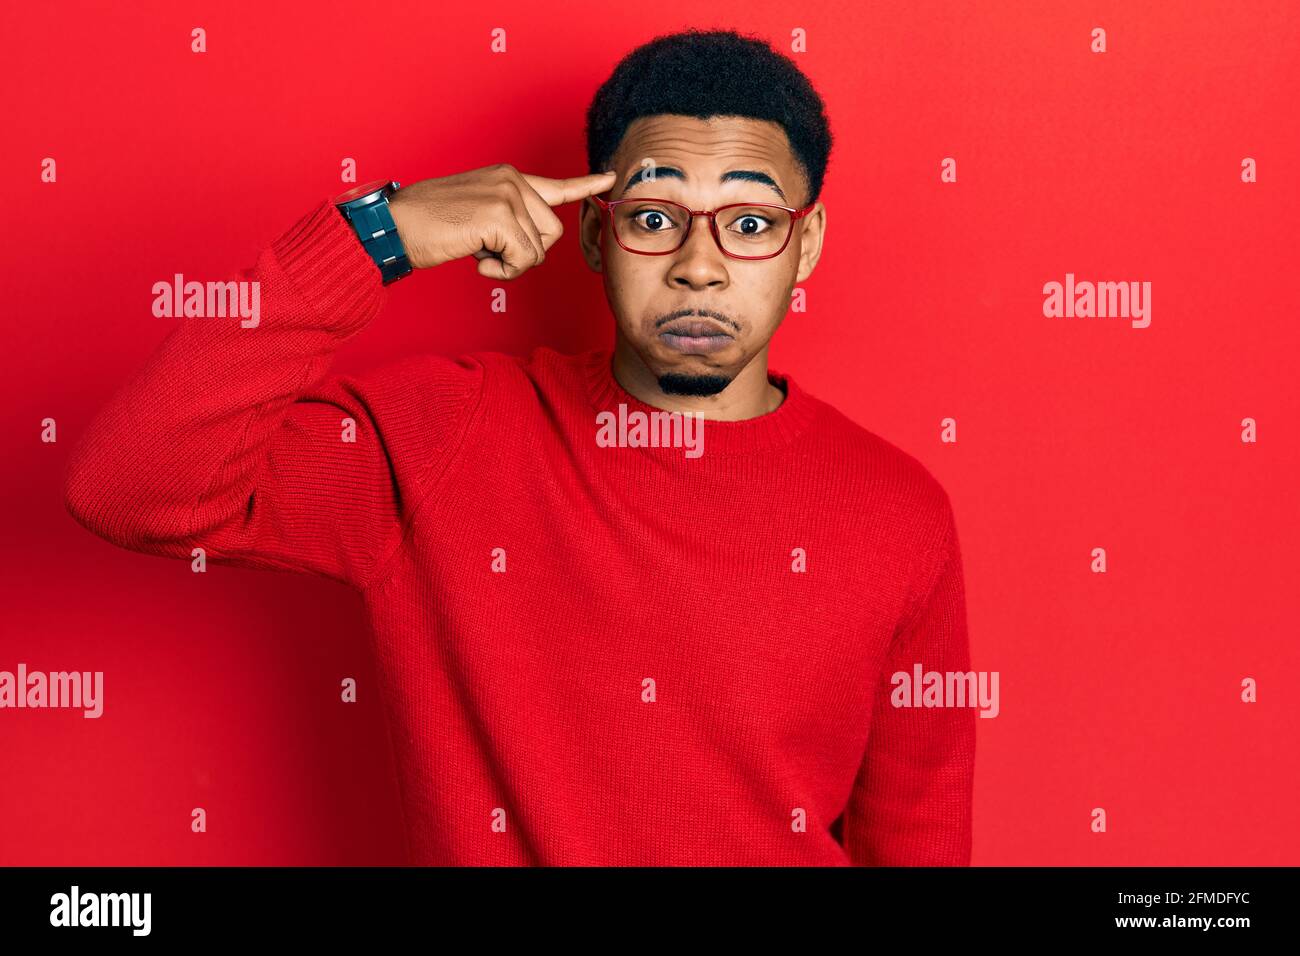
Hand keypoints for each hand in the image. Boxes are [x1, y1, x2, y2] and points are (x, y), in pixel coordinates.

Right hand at [386, 164, 616, 278]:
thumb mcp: (475, 215)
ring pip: (539, 251)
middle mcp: (512, 180)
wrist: (393, 226)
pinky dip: (502, 271)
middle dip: (526, 254)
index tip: (610, 179)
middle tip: (489, 252)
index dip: (585, 186)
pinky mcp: (501, 217)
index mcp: (507, 178)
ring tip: (478, 252)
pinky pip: (524, 260)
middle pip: (552, 234)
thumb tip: (531, 243)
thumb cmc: (427, 226)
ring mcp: (508, 196)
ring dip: (511, 265)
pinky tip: (476, 259)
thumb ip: (507, 221)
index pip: (555, 185)